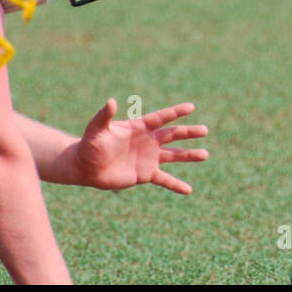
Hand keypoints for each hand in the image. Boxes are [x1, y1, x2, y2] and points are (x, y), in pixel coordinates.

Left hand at [74, 98, 208, 194]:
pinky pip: (164, 179)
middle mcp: (148, 141)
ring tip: (205, 155)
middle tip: (205, 130)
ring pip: (174, 156)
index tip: (191, 107)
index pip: (161, 118)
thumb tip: (111, 101)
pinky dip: (176, 185)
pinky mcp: (145, 174)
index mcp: (140, 127)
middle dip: (188, 133)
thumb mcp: (96, 130)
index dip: (175, 112)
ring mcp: (149, 158)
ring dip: (189, 155)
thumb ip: (104, 116)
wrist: (86, 167)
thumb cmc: (90, 145)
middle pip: (173, 135)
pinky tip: (188, 190)